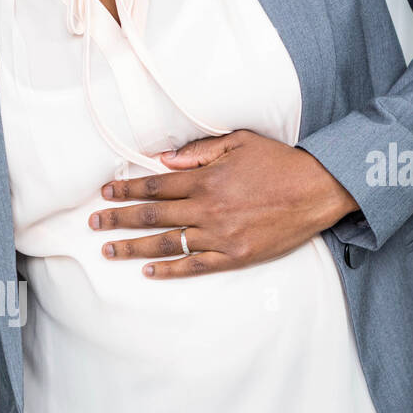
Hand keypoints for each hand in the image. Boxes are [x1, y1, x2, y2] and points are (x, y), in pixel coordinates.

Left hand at [89, 130, 358, 277]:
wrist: (318, 191)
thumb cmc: (279, 163)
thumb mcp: (239, 142)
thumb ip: (199, 151)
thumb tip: (163, 159)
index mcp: (206, 178)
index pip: (155, 185)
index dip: (127, 190)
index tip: (105, 194)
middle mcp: (207, 208)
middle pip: (152, 215)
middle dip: (118, 218)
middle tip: (94, 223)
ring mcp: (219, 235)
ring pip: (166, 243)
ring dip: (133, 247)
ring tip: (108, 249)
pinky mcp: (233, 255)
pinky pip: (194, 266)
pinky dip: (169, 269)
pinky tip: (148, 270)